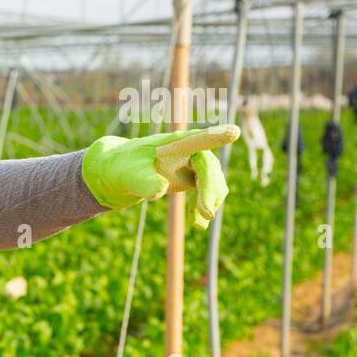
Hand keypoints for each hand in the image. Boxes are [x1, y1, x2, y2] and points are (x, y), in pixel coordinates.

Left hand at [81, 124, 239, 229]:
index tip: (233, 132)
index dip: (215, 136)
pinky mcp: (194, 175)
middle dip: (209, 191)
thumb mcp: (131, 176)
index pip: (197, 139)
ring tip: (198, 224)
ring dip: (209, 202)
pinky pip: (208, 191)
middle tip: (206, 215)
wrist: (123, 171)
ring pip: (213, 181)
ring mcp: (194, 162)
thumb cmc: (126, 168)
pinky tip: (197, 224)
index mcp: (174, 143)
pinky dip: (204, 206)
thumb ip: (145, 182)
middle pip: (209, 168)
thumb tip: (159, 191)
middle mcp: (189, 149)